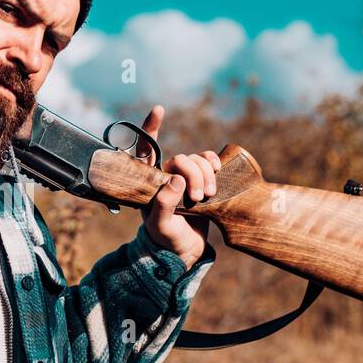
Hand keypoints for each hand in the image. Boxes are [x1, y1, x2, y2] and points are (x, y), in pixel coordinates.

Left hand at [134, 105, 220, 268]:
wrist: (184, 252)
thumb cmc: (165, 239)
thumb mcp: (160, 226)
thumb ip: (163, 204)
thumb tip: (176, 180)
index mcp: (148, 183)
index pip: (145, 150)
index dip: (150, 128)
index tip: (159, 110)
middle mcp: (164, 176)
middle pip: (180, 159)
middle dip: (193, 174)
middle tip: (198, 197)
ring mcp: (182, 178)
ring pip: (196, 161)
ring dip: (205, 175)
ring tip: (207, 196)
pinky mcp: (200, 181)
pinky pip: (207, 162)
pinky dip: (213, 164)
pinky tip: (217, 173)